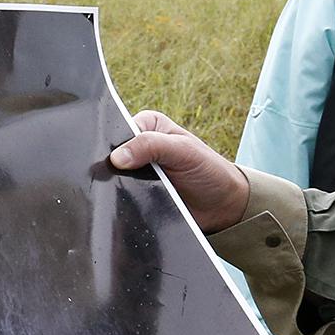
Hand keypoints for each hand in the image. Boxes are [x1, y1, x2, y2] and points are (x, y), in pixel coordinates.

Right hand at [109, 111, 250, 231]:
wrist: (222, 207)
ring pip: (113, 178)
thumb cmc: (209, 171)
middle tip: (125, 178)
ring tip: (131, 194)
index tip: (114, 160)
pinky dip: (122, 204)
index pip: (117, 130)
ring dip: (117, 188)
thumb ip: (151, 145)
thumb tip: (117, 157)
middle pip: (112, 156)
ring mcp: (136, 172)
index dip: (113, 145)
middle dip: (114, 168)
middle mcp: (139, 146)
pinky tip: (127, 208)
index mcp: (147, 125)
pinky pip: (120, 199)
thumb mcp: (183, 150)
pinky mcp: (136, 195)